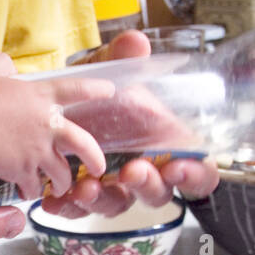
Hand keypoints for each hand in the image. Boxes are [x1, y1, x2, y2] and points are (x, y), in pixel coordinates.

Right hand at [0, 53, 112, 202]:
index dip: (96, 89)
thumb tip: (8, 66)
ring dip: (62, 182)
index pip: (77, 89)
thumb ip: (3, 65)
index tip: (111, 91)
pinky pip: (35, 186)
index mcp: (42, 96)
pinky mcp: (24, 171)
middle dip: (95, 159)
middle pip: (84, 144)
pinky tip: (29, 193)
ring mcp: (38, 150)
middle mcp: (47, 124)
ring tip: (61, 187)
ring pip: (62, 173)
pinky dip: (33, 191)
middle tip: (99, 168)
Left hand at [40, 31, 220, 216]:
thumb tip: (135, 42)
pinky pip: (80, 211)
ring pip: (117, 206)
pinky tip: (56, 200)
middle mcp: (145, 173)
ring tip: (85, 187)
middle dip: (146, 185)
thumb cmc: (103, 95)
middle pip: (158, 194)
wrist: (62, 106)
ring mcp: (114, 189)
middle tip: (131, 172)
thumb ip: (124, 61)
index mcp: (166, 147)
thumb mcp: (112, 74)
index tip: (178, 167)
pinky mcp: (84, 197)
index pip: (198, 173)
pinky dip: (69, 208)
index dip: (194, 176)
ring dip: (103, 200)